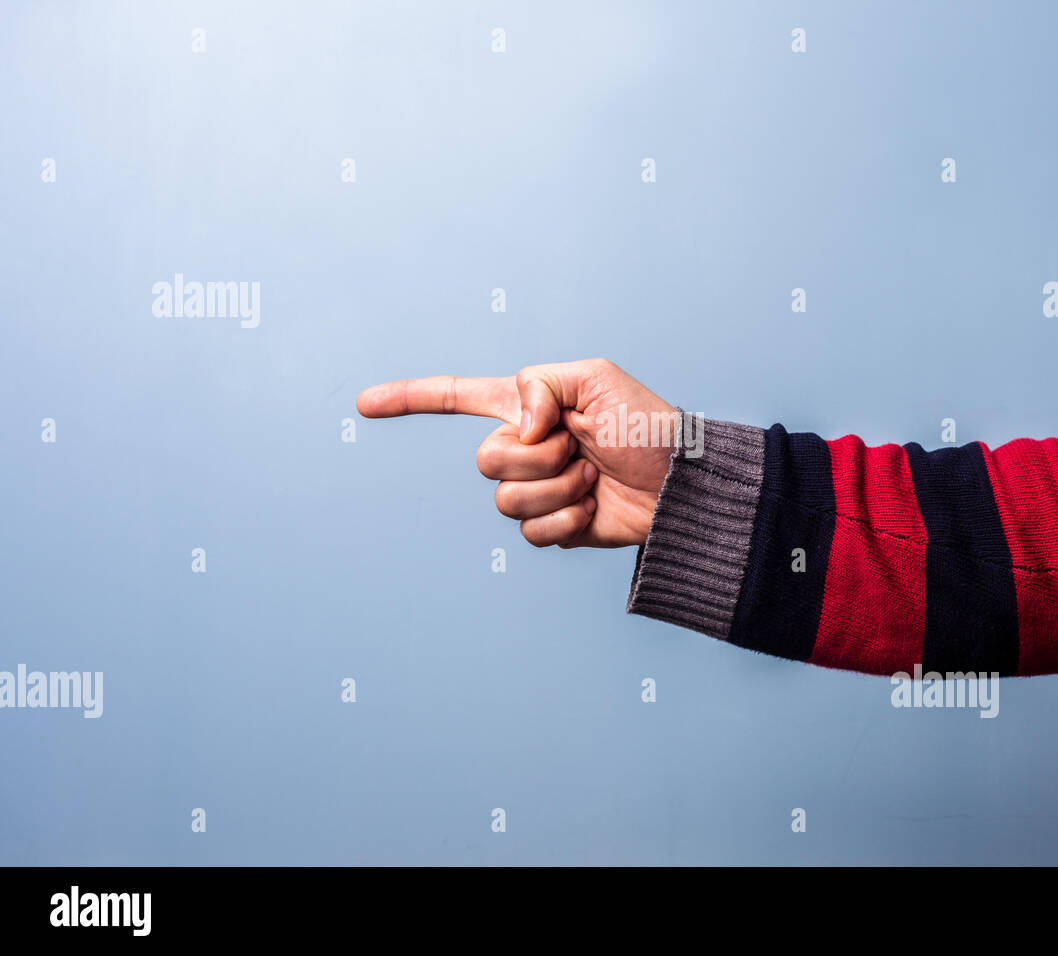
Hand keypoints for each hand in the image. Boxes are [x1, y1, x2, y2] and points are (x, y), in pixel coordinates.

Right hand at [356, 359, 677, 547]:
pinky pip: (532, 534)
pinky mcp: (553, 528)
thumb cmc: (647, 424)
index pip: (458, 398)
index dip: (411, 399)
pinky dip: (568, 521)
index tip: (366, 403)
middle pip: (486, 460)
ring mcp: (536, 490)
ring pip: (507, 500)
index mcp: (527, 408)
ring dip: (558, 489)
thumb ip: (540, 384)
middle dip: (539, 456)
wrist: (680, 484)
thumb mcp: (596, 379)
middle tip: (582, 448)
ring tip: (593, 477)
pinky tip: (594, 508)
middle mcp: (524, 448)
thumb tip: (518, 427)